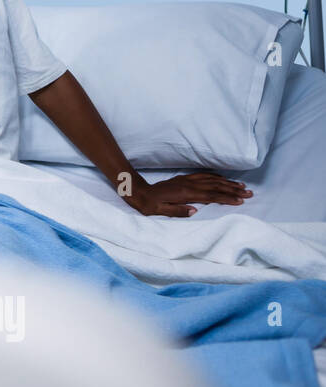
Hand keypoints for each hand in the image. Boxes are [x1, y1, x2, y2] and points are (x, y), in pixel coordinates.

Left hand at [122, 173, 252, 217]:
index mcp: (184, 194)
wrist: (137, 191)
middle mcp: (187, 184)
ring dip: (227, 182)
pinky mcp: (183, 178)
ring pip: (211, 180)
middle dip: (233, 190)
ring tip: (242, 186)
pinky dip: (215, 176)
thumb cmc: (148, 204)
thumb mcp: (159, 211)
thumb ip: (177, 211)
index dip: (226, 198)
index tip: (239, 201)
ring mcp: (186, 180)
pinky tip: (222, 178)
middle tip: (249, 193)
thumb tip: (194, 211)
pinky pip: (203, 175)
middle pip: (215, 186)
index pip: (210, 196)